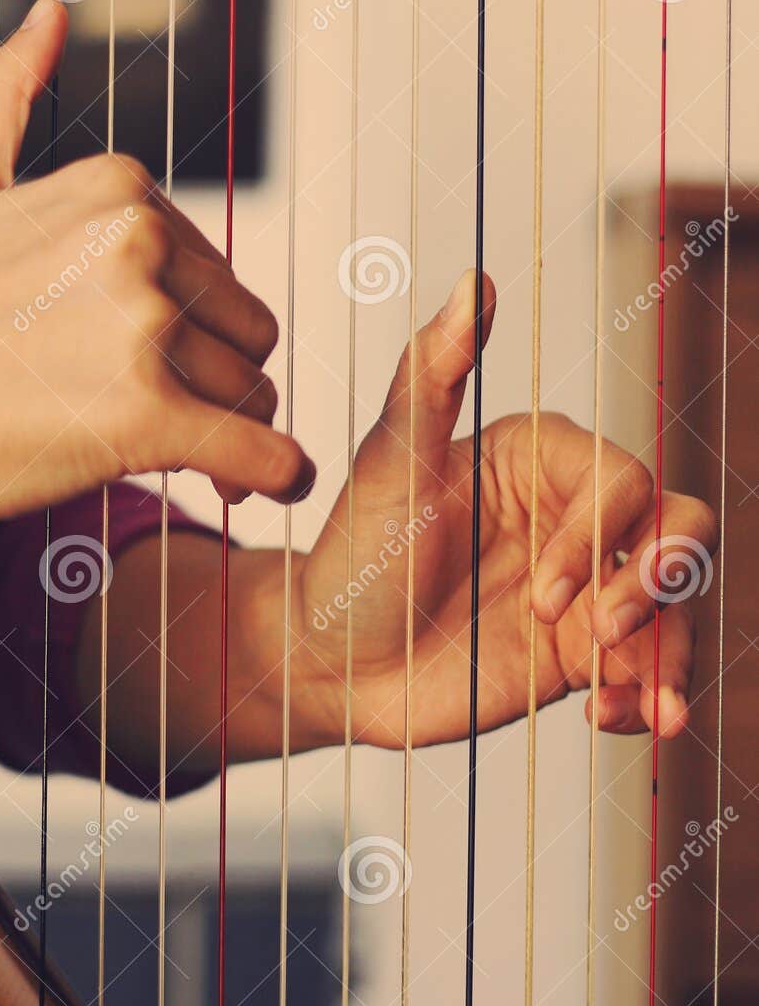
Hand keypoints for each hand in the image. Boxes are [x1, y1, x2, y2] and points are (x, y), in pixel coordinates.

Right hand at [0, 0, 314, 529]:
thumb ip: (7, 93)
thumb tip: (51, 6)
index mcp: (121, 188)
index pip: (216, 274)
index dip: (191, 330)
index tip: (146, 367)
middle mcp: (141, 243)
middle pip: (246, 332)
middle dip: (213, 379)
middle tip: (156, 416)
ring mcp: (144, 326)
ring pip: (251, 395)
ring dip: (222, 434)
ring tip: (169, 456)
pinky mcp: (145, 414)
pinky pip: (261, 452)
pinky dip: (273, 476)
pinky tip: (253, 489)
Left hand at [287, 270, 716, 749]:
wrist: (329, 664)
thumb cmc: (351, 556)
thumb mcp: (390, 467)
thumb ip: (435, 377)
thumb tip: (472, 282)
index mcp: (540, 457)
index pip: (623, 481)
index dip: (601, 538)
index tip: (544, 594)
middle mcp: (573, 516)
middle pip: (677, 529)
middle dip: (662, 583)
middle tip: (606, 633)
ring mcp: (585, 587)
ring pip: (676, 604)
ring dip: (674, 653)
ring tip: (652, 707)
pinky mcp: (580, 653)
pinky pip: (646, 670)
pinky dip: (647, 698)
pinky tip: (617, 722)